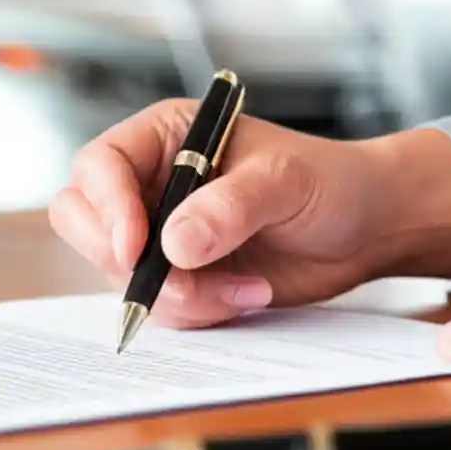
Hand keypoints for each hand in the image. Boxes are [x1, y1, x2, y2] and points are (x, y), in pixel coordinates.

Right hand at [48, 98, 450, 328]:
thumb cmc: (329, 183)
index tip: (136, 247)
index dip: (106, 208)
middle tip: (182, 279)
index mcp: (164, 137)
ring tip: (246, 287)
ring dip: (178, 294)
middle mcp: (150, 183)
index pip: (99, 167)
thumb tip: (173, 243)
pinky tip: (247, 294)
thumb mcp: (284, 181)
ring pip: (121, 274)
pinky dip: (197, 311)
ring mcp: (158, 233)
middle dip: (128, 261)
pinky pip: (157, 305)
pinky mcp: (177, 276)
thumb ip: (229, 207)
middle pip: (85, 221)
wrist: (365, 230)